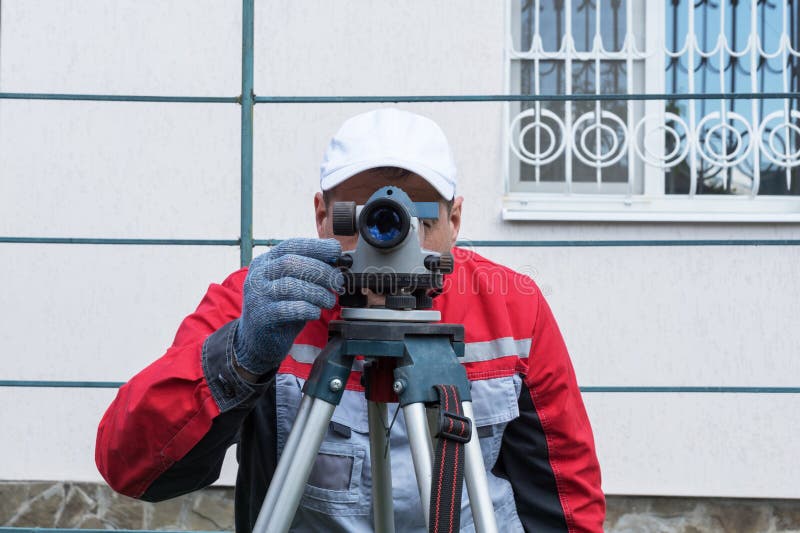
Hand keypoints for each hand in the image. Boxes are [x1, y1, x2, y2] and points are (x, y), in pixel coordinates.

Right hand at [234, 238, 342, 375]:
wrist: (257, 342)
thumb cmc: (281, 310)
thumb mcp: (293, 286)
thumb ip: (308, 272)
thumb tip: (336, 262)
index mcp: (265, 262)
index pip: (291, 245)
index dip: (316, 246)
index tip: (336, 251)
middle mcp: (258, 275)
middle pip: (291, 263)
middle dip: (321, 271)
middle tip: (337, 282)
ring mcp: (257, 295)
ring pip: (291, 285)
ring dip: (318, 292)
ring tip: (329, 301)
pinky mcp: (261, 316)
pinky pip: (288, 309)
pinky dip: (307, 309)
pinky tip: (315, 312)